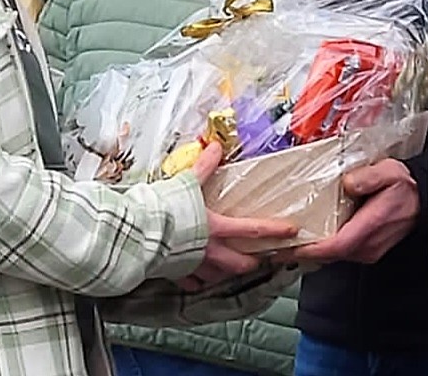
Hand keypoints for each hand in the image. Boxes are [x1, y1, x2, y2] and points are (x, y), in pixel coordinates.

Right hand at [176, 143, 297, 291]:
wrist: (136, 234)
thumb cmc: (162, 210)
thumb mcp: (187, 183)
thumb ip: (204, 166)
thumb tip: (216, 147)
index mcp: (216, 228)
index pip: (254, 230)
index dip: (275, 230)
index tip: (291, 232)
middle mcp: (210, 252)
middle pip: (240, 263)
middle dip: (252, 262)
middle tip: (259, 258)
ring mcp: (193, 265)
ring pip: (218, 276)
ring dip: (226, 273)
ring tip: (229, 268)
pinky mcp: (175, 273)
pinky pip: (191, 282)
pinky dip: (196, 280)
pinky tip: (196, 277)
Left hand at [284, 158, 417, 264]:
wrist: (424, 199)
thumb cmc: (406, 187)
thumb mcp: (390, 172)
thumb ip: (368, 177)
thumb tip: (349, 183)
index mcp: (371, 228)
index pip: (335, 245)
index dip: (310, 248)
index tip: (288, 247)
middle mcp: (367, 246)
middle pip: (328, 255)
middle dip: (301, 251)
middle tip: (275, 246)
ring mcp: (367, 251)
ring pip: (332, 256)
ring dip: (310, 251)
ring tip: (284, 243)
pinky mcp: (366, 249)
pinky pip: (339, 252)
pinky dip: (321, 247)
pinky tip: (308, 239)